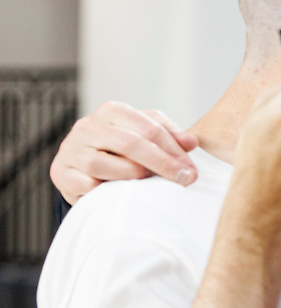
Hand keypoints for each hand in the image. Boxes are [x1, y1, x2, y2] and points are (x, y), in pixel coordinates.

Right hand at [50, 101, 198, 204]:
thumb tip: (191, 142)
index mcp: (112, 111)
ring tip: (151, 186)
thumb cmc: (119, 150)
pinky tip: (123, 196)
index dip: (174, 150)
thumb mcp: (144, 136)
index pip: (148, 128)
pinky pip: (90, 186)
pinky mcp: (62, 173)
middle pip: (131, 144)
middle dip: (163, 164)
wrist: (81, 168)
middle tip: (185, 180)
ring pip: (107, 164)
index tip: (191, 170)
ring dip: (135, 177)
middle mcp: (88, 126)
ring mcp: (72, 149)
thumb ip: (168, 135)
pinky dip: (109, 192)